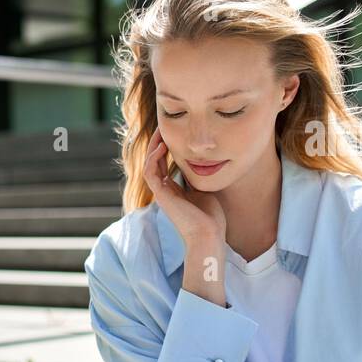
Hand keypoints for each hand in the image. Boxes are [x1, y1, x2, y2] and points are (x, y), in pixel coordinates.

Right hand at [141, 127, 226, 246]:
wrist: (209, 234)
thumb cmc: (211, 217)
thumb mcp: (206, 189)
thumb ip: (200, 177)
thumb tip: (205, 160)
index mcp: (174, 190)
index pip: (164, 164)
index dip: (167, 147)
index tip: (175, 132)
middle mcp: (165, 190)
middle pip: (155, 162)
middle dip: (158, 143)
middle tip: (164, 126)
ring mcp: (161, 193)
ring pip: (150, 165)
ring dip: (153, 147)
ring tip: (160, 131)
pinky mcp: (161, 195)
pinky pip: (150, 172)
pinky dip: (154, 158)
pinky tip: (162, 146)